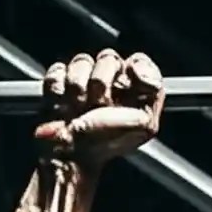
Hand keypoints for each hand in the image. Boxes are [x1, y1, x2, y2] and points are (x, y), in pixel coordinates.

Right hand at [35, 49, 164, 166]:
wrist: (72, 155)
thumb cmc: (108, 143)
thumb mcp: (145, 125)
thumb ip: (152, 93)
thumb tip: (139, 69)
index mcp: (135, 89)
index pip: (140, 61)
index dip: (135, 68)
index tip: (130, 81)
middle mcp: (111, 81)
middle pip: (109, 57)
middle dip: (103, 83)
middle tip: (100, 105)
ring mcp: (84, 79)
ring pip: (82, 61)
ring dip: (80, 89)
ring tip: (81, 108)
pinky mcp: (59, 81)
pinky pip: (58, 70)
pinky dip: (60, 90)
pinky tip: (65, 105)